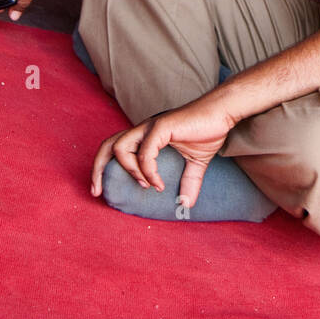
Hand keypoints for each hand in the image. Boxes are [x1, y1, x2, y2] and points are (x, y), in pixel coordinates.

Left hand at [90, 97, 238, 210]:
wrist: (222, 113)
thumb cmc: (207, 130)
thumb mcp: (196, 163)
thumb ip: (189, 182)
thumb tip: (187, 204)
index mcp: (146, 136)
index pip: (114, 148)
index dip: (102, 167)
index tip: (100, 189)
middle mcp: (143, 130)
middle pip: (108, 145)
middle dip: (97, 169)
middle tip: (98, 191)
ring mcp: (151, 127)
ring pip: (121, 147)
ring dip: (130, 170)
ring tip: (146, 185)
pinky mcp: (162, 127)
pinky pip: (146, 152)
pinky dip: (149, 170)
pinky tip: (159, 183)